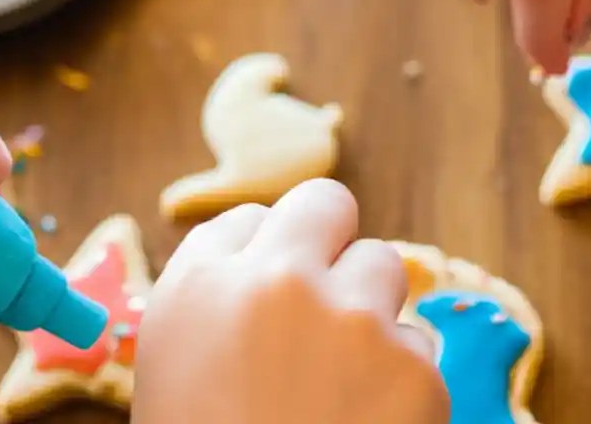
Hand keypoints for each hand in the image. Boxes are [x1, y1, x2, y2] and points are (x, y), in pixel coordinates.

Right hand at [133, 180, 448, 423]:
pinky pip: (415, 345)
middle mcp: (275, 282)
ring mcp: (351, 318)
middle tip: (326, 296)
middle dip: (329, 240)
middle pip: (326, 205)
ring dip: (368, 312)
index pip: (247, 218)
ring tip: (337, 387)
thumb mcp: (175, 368)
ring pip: (383, 268)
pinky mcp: (413, 365)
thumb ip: (218, 299)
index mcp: (196, 286)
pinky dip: (399, 383)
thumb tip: (266, 247)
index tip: (266, 296)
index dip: (261, 257)